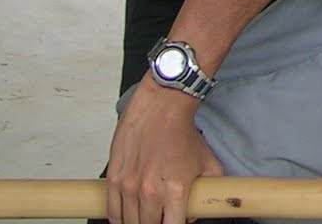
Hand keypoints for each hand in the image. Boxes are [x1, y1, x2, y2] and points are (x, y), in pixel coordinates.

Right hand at [105, 81, 222, 223]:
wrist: (161, 109)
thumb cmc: (183, 134)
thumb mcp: (208, 163)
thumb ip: (206, 192)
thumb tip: (195, 211)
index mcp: (175, 190)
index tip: (175, 222)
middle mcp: (150, 192)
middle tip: (161, 218)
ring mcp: (129, 186)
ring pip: (129, 223)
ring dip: (138, 223)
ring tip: (146, 217)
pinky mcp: (114, 179)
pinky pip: (112, 211)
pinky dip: (119, 219)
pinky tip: (126, 217)